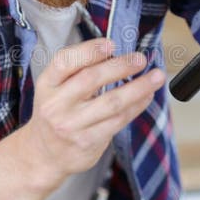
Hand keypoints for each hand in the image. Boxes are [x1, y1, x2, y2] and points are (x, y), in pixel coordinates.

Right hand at [23, 37, 164, 190]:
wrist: (44, 154)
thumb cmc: (56, 113)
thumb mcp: (54, 89)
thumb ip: (77, 71)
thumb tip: (116, 53)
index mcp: (47, 84)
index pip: (65, 61)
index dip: (89, 50)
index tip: (111, 44)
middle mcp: (55, 105)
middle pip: (91, 79)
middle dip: (120, 66)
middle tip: (140, 59)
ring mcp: (71, 125)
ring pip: (111, 102)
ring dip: (138, 87)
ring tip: (156, 77)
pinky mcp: (87, 142)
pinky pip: (118, 121)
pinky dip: (136, 106)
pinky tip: (146, 96)